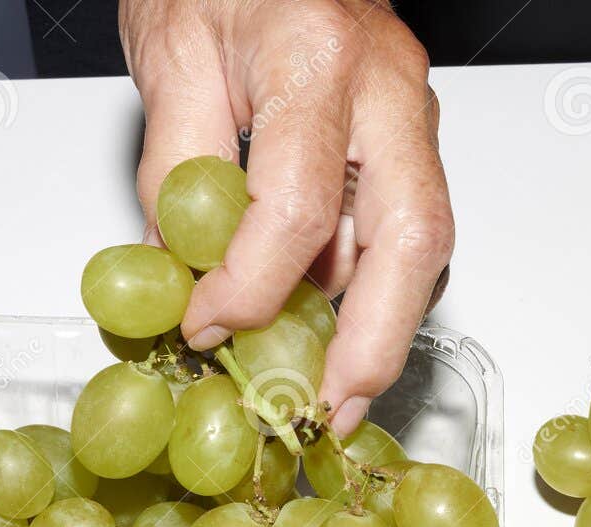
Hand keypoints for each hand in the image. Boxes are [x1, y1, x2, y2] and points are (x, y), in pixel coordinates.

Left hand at [122, 0, 454, 432]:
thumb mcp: (169, 53)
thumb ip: (174, 169)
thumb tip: (175, 274)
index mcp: (319, 58)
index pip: (297, 204)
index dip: (251, 285)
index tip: (205, 326)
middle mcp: (386, 86)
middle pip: (413, 237)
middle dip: (375, 341)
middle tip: (334, 409)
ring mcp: (407, 109)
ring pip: (421, 239)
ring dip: (378, 325)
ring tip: (331, 391)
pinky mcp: (403, 132)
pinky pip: (400, 224)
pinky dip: (367, 285)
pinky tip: (328, 327)